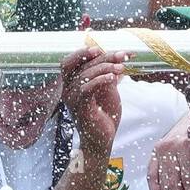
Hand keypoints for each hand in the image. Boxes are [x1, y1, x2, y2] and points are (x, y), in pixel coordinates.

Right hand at [60, 47, 124, 167]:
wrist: (103, 140)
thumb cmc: (105, 116)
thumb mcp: (108, 90)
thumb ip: (107, 74)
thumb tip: (117, 56)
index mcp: (72, 83)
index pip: (73, 60)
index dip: (88, 51)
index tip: (109, 49)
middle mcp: (68, 89)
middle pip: (80, 63)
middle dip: (102, 56)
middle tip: (121, 55)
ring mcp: (72, 98)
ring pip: (84, 74)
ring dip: (105, 68)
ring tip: (122, 68)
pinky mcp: (80, 107)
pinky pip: (86, 88)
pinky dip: (101, 80)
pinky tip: (114, 78)